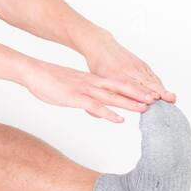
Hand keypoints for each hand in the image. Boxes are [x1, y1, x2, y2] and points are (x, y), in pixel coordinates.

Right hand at [21, 59, 157, 122]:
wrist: (33, 72)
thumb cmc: (50, 81)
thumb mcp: (72, 90)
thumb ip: (86, 99)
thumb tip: (96, 109)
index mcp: (93, 81)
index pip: (119, 85)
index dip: (135, 90)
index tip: (150, 95)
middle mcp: (93, 84)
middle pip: (121, 89)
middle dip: (139, 95)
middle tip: (157, 101)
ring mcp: (85, 90)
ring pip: (112, 97)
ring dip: (129, 103)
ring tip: (145, 108)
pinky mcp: (75, 97)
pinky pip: (95, 107)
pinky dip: (108, 113)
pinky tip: (119, 119)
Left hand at [83, 37, 176, 103]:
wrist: (101, 46)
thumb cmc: (99, 66)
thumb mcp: (99, 80)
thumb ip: (108, 95)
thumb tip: (108, 111)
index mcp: (117, 74)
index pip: (131, 85)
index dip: (142, 93)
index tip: (152, 100)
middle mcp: (129, 70)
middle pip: (146, 82)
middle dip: (158, 91)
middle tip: (169, 99)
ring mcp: (137, 66)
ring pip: (152, 79)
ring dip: (162, 88)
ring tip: (172, 98)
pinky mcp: (142, 65)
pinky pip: (152, 76)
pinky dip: (160, 84)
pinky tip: (166, 93)